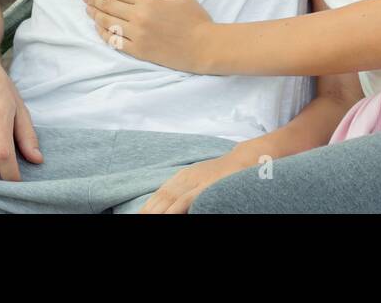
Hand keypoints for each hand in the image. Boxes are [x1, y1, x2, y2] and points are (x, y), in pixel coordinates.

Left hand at [84, 0, 213, 72]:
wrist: (203, 47)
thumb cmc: (194, 18)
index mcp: (149, 1)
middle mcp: (139, 18)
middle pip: (109, 6)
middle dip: (95, 0)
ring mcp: (137, 36)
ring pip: (108, 23)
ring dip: (95, 15)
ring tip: (89, 10)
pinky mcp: (138, 51)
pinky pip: (114, 42)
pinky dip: (104, 34)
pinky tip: (99, 28)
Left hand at [139, 150, 254, 212]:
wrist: (245, 158)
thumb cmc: (222, 175)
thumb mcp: (199, 180)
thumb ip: (184, 192)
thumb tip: (168, 205)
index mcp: (181, 178)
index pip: (157, 196)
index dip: (145, 208)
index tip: (136, 216)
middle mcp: (184, 178)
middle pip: (159, 199)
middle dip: (147, 212)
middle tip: (135, 220)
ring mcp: (195, 181)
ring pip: (169, 200)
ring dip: (156, 212)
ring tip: (145, 220)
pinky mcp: (205, 186)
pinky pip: (186, 199)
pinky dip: (174, 208)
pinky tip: (166, 215)